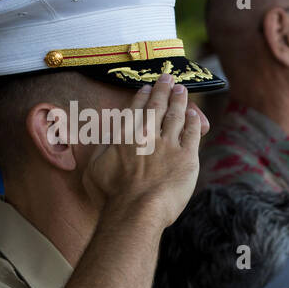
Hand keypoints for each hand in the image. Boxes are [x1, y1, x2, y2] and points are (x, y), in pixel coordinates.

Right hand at [82, 75, 206, 226]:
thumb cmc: (112, 195)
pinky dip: (193, 121)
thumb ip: (102, 150)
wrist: (138, 209)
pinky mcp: (187, 157)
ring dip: (179, 100)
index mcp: (124, 136)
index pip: (135, 109)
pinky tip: (194, 114)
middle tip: (168, 78)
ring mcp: (169, 144)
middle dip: (163, 89)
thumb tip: (106, 140)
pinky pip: (192, 133)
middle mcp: (147, 134)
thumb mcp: (94, 170)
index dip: (142, 96)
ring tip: (182, 90)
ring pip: (176, 115)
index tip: (147, 87)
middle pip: (157, 106)